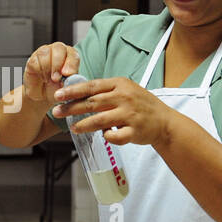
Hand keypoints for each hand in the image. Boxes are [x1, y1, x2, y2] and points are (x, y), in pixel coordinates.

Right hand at [23, 42, 80, 105]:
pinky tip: (43, 78)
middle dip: (58, 64)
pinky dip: (39, 71)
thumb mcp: (68, 86)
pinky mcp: (33, 60)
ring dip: (48, 68)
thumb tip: (72, 78)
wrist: (43, 96)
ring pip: (45, 52)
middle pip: (59, 48)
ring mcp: (44, 53)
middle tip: (56, 79)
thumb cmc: (58, 88)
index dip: (71, 62)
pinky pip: (35, 60)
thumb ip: (71, 80)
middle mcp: (58, 51)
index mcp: (70, 55)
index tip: (68, 74)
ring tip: (49, 80)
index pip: (73, 53)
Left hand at [53, 76, 174, 146]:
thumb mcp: (125, 90)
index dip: (73, 91)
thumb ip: (105, 91)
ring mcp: (130, 114)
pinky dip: (107, 137)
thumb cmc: (141, 106)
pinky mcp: (134, 131)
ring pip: (100, 120)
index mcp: (120, 84)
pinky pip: (114, 136)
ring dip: (83, 125)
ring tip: (73, 128)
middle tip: (56, 112)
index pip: (92, 86)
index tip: (58, 95)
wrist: (165, 122)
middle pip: (92, 103)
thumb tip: (78, 94)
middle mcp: (124, 97)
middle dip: (71, 108)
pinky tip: (104, 136)